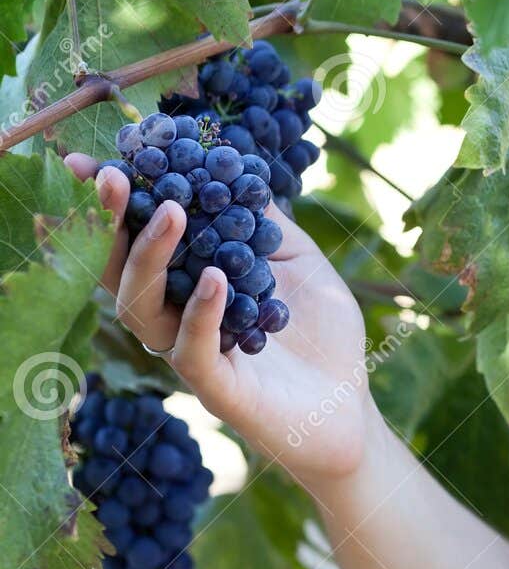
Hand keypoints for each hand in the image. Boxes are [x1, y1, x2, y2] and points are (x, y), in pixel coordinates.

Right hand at [65, 152, 377, 486]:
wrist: (350, 407)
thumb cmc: (321, 336)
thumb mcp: (298, 262)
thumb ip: (265, 223)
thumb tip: (237, 168)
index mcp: (186, 288)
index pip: (137, 243)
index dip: (116, 206)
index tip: (98, 161)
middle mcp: (175, 321)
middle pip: (121, 272)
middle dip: (113, 222)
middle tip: (115, 177)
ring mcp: (191, 356)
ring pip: (143, 309)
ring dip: (152, 257)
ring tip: (172, 212)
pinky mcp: (218, 390)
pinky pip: (194, 350)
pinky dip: (201, 311)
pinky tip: (216, 277)